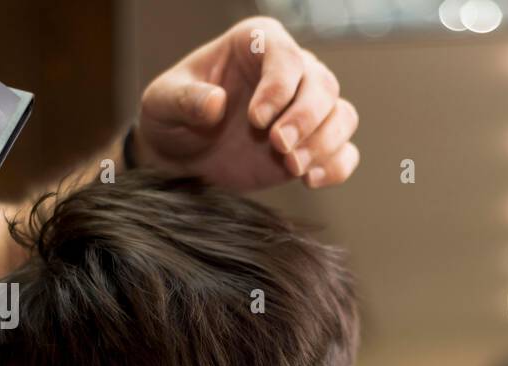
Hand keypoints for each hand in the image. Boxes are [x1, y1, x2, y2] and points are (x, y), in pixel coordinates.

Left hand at [131, 17, 359, 190]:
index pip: (285, 55)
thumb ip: (184, 100)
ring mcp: (306, 109)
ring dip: (324, 143)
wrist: (181, 159)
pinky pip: (345, 151)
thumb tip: (215, 102)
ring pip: (342, 115)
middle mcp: (290, 71)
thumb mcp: (162, 103)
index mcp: (255, 44)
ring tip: (292, 166)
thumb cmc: (172, 119)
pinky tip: (309, 179)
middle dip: (306, 119)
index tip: (256, 119)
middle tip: (279, 146)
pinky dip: (336, 166)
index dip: (279, 87)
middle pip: (323, 85)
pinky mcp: (313, 145)